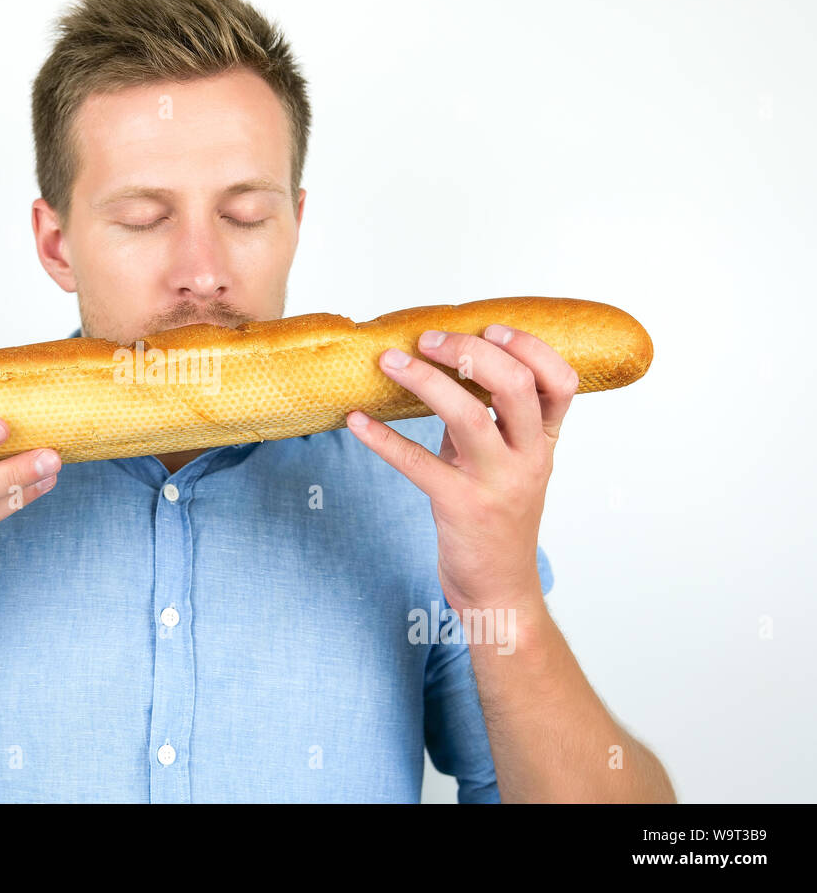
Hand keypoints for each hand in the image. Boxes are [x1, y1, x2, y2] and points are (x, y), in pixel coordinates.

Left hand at [345, 324, 578, 613]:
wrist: (500, 590)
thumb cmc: (498, 519)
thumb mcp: (507, 465)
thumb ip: (488, 422)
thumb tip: (446, 371)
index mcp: (543, 444)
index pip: (561, 382)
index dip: (530, 347)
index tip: (491, 327)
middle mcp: (527, 459)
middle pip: (514, 385)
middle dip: (468, 351)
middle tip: (428, 339)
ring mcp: (496, 484)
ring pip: (467, 415)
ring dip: (424, 380)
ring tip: (390, 361)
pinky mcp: (460, 507)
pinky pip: (417, 463)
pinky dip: (382, 438)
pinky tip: (356, 421)